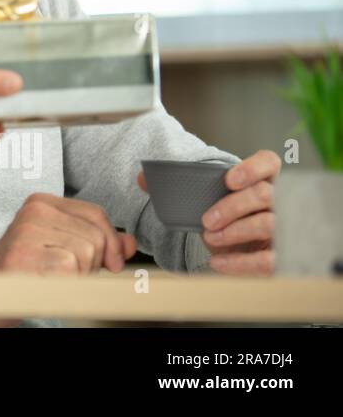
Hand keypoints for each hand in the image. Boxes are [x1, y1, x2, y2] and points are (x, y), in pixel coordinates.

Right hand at [0, 192, 137, 273]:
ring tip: (54, 277)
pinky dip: (66, 283)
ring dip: (78, 275)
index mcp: (42, 202)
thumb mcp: (65, 247)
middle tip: (69, 273)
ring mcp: (27, 232)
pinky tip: (47, 282)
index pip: (95, 214)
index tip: (111, 263)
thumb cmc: (27, 269)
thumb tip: (130, 243)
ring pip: (86, 253)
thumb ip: (98, 242)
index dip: (111, 242)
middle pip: (95, 236)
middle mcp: (34, 211)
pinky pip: (70, 268)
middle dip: (92, 263)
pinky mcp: (24, 255)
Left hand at [136, 150, 278, 274]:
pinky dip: (241, 263)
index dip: (252, 168)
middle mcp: (279, 202)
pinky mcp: (281, 256)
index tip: (228, 180)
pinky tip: (218, 263)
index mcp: (262, 180)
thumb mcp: (203, 199)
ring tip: (210, 238)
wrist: (236, 250)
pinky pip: (269, 260)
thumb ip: (174, 186)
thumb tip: (142, 178)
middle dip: (233, 206)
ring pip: (270, 224)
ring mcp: (284, 229)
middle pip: (265, 194)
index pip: (269, 162)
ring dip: (236, 231)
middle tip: (206, 220)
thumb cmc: (223, 217)